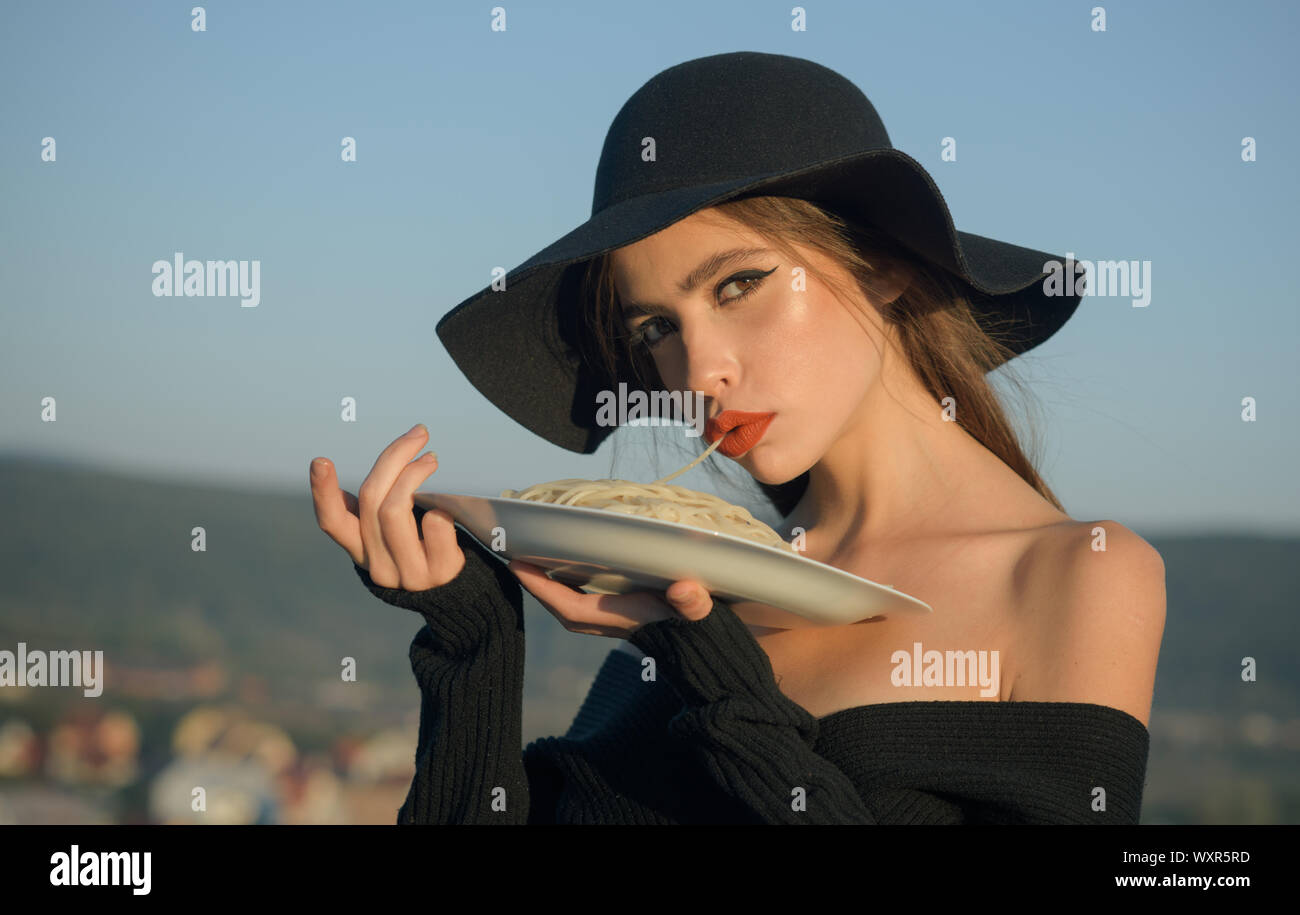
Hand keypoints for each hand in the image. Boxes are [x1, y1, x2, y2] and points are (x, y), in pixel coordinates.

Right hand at [310, 423, 464, 590]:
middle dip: (394, 457)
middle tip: (418, 435)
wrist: (459, 595)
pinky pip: (434, 527)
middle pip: (372, 499)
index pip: (333, 522)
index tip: (320, 461)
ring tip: (431, 459)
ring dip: (414, 474)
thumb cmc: (422, 550)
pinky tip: (446, 505)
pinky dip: (439, 509)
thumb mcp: (392, 537)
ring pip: (394, 510)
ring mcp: (408, 572)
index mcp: (361, 549)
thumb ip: (375, 512)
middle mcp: (378, 564)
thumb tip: (372, 475)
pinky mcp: (439, 572)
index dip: (323, 492)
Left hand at [507, 561, 714, 637]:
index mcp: (628, 621)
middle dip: (537, 587)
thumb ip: (695, 604)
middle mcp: (618, 625)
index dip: (542, 590)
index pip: (572, 609)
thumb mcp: (706, 614)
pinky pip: (588, 604)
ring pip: (574, 609)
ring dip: (551, 589)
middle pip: (564, 611)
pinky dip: (572, 589)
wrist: (717, 656)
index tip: (517, 564)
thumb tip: (681, 589)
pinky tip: (569, 569)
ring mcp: (621, 623)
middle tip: (514, 556)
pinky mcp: (628, 618)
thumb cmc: (709, 630)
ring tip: (534, 560)